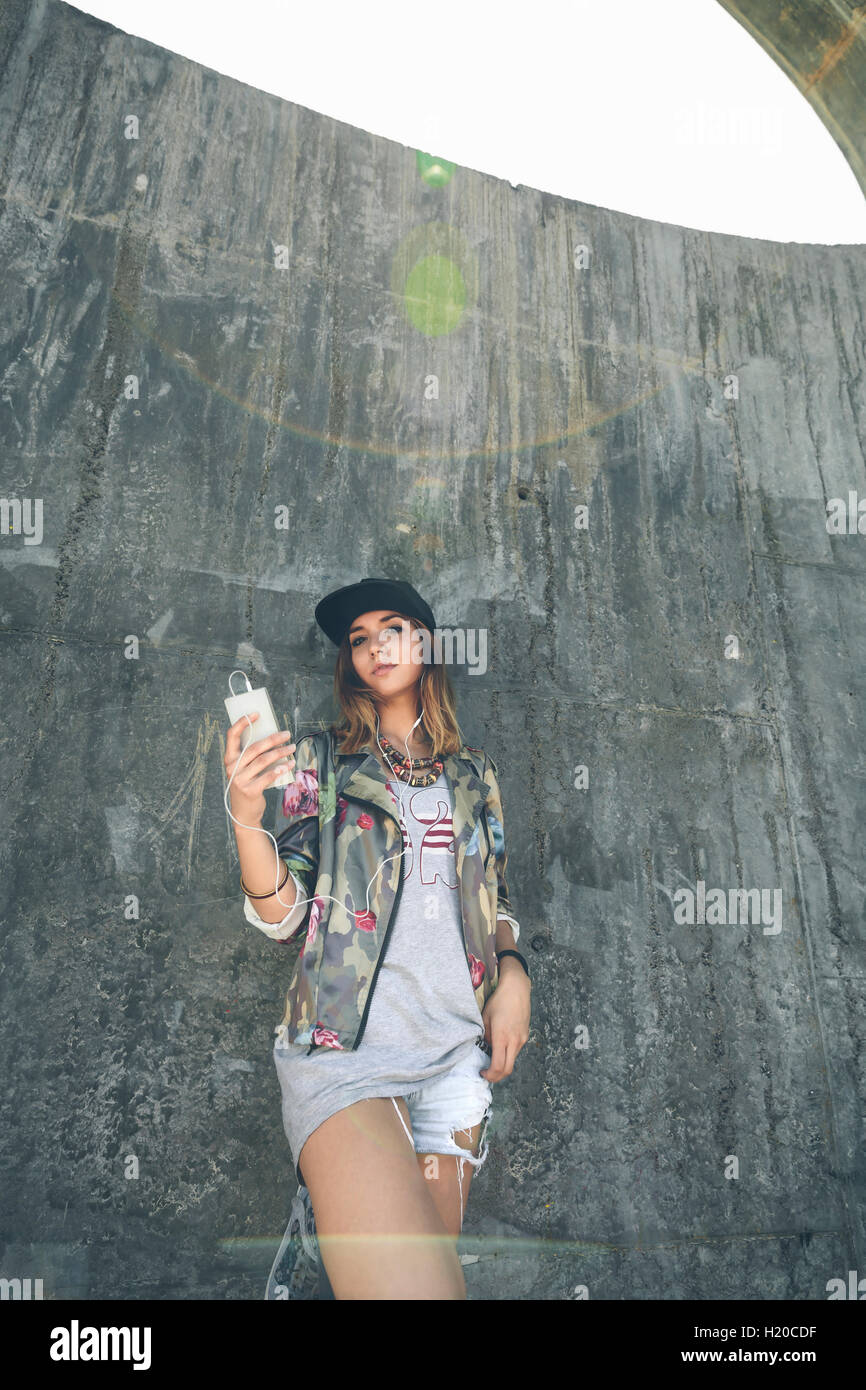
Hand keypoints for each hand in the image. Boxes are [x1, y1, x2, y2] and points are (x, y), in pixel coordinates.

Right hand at [224, 712, 295, 822]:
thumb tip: (272, 737)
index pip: (232, 735)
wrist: (244, 813)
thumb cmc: (247, 784)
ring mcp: (239, 779)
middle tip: (286, 733)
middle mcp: (232, 767)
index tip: (256, 713)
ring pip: (264, 760)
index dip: (242, 722)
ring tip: (292, 747)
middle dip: (273, 738)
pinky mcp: (250, 790)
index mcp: (229, 758)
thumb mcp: (244, 769)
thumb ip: (252, 755)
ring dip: (281, 752)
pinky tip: (290, 763)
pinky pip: (268, 775)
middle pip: (255, 747)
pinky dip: (281, 768)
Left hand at [479, 962, 530, 1081]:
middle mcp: (515, 1041)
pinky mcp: (525, 1035)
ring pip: (512, 1060)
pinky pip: (516, 1050)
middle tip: (487, 1074)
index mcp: (502, 1037)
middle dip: (496, 1076)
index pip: (498, 1067)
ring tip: (491, 1056)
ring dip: (502, 1064)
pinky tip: (500, 1044)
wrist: (517, 988)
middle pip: (507, 1070)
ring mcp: (522, 1039)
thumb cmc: (499, 1000)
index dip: (490, 1075)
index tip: (482, 1073)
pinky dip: (507, 1054)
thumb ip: (485, 1036)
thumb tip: (486, 1048)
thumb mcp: (485, 1018)